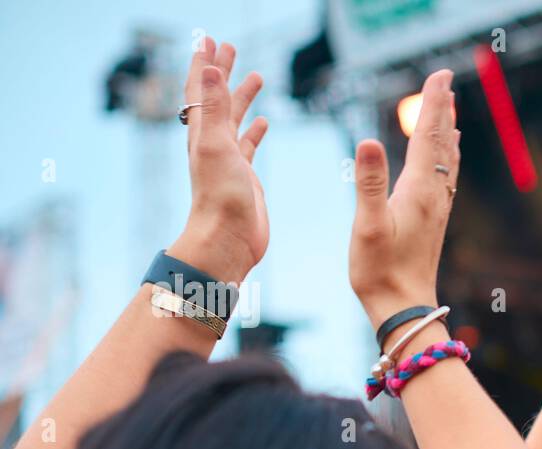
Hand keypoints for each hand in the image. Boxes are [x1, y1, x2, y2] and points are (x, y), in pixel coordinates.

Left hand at [170, 38, 268, 283]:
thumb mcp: (216, 145)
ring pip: (234, 119)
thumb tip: (209, 67)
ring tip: (255, 76)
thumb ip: (214, 107)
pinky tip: (263, 122)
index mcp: (202, 133)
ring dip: (241, 97)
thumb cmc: (220, 197)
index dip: (203, 64)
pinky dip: (254, 130)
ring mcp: (228, 159)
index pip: (200, 90)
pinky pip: (248, 144)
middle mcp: (211, 142)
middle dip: (222, 72)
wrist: (229, 239)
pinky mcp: (244, 176)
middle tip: (229, 47)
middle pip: (216, 98)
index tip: (209, 39)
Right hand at [349, 70, 459, 340]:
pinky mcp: (431, 222)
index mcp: (419, 190)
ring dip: (446, 133)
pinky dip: (446, 159)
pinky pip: (444, 180)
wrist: (402, 308)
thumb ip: (368, 182)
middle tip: (446, 81)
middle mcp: (434, 196)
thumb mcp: (368, 224)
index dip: (433, 103)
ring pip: (447, 161)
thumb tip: (369, 140)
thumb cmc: (380, 271)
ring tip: (450, 113)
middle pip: (441, 143)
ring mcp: (435, 210)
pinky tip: (446, 161)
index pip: (428, 136)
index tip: (441, 75)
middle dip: (442, 110)